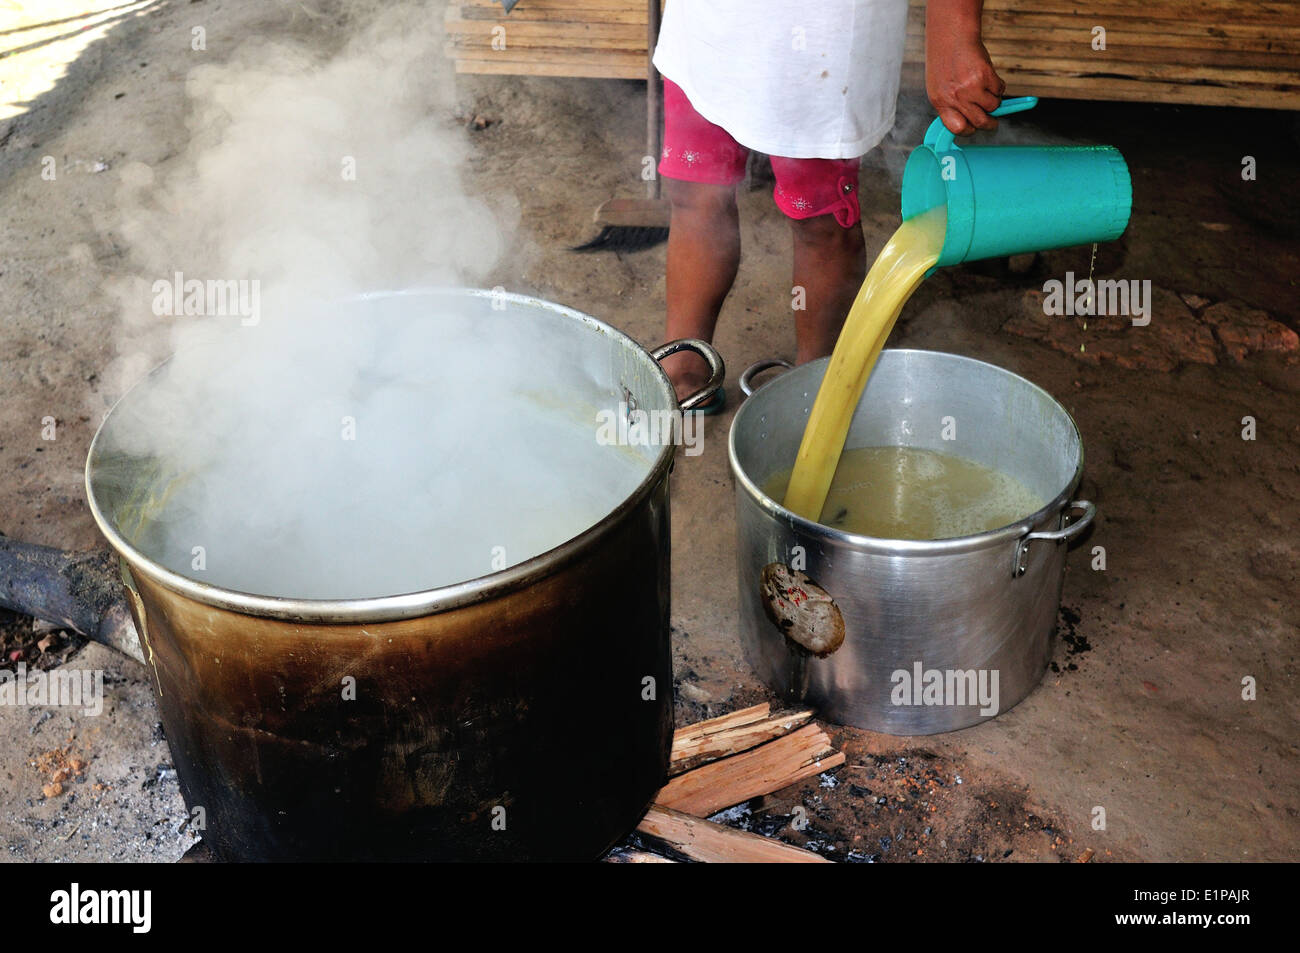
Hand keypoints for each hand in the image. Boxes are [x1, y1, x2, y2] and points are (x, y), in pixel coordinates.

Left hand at [925, 1, 1005, 136]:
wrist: (951, 38)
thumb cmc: (945, 62)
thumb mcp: (940, 87)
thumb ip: (951, 105)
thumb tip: (968, 123)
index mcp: (941, 102)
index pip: (956, 128)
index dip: (968, 130)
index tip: (973, 127)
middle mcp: (955, 97)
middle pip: (980, 122)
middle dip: (990, 124)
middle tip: (993, 121)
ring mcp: (970, 88)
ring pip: (993, 106)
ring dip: (994, 100)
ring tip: (987, 90)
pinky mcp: (985, 76)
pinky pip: (999, 90)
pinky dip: (999, 86)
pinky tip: (990, 77)